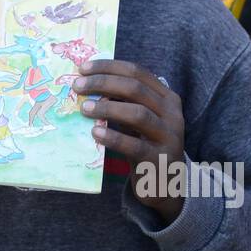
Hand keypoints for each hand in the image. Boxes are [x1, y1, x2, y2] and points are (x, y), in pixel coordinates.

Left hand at [75, 60, 185, 223]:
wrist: (165, 183)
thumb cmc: (145, 144)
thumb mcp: (138, 119)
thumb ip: (123, 101)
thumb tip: (88, 84)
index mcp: (166, 97)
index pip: (136, 72)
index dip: (108, 67)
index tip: (82, 69)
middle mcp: (172, 113)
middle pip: (135, 88)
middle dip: (103, 83)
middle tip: (77, 87)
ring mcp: (168, 136)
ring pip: (138, 114)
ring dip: (107, 108)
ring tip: (84, 108)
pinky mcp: (159, 159)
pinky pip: (135, 146)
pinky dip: (113, 137)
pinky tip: (95, 132)